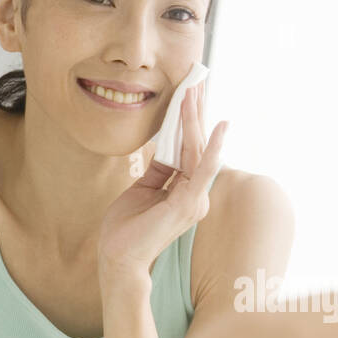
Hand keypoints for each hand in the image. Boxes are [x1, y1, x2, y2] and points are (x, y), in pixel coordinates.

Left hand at [97, 81, 227, 282]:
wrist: (117, 258)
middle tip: (196, 79)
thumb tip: (165, 147)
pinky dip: (213, 148)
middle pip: (197, 145)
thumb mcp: (143, 189)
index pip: (190, 149)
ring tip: (195, 90)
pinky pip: (203, 170)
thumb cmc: (127, 228)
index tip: (189, 93)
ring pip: (198, 151)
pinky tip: (220, 127)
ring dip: (196, 118)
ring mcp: (195, 200)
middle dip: (195, 111)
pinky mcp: (188, 204)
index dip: (189, 120)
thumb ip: (159, 169)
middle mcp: (197, 195)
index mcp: (186, 192)